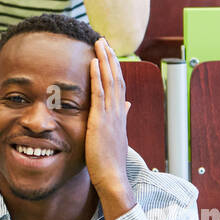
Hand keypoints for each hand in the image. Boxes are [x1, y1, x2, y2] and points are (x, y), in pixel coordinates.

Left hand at [84, 37, 133, 216]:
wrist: (112, 178)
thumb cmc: (110, 162)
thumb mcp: (116, 137)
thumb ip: (120, 120)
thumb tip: (126, 107)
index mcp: (120, 115)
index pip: (119, 86)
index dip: (114, 69)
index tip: (109, 54)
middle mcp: (118, 112)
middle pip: (117, 78)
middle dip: (110, 58)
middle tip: (103, 40)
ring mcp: (111, 115)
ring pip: (110, 80)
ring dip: (104, 60)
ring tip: (99, 43)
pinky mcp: (101, 120)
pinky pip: (99, 93)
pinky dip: (98, 76)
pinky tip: (93, 62)